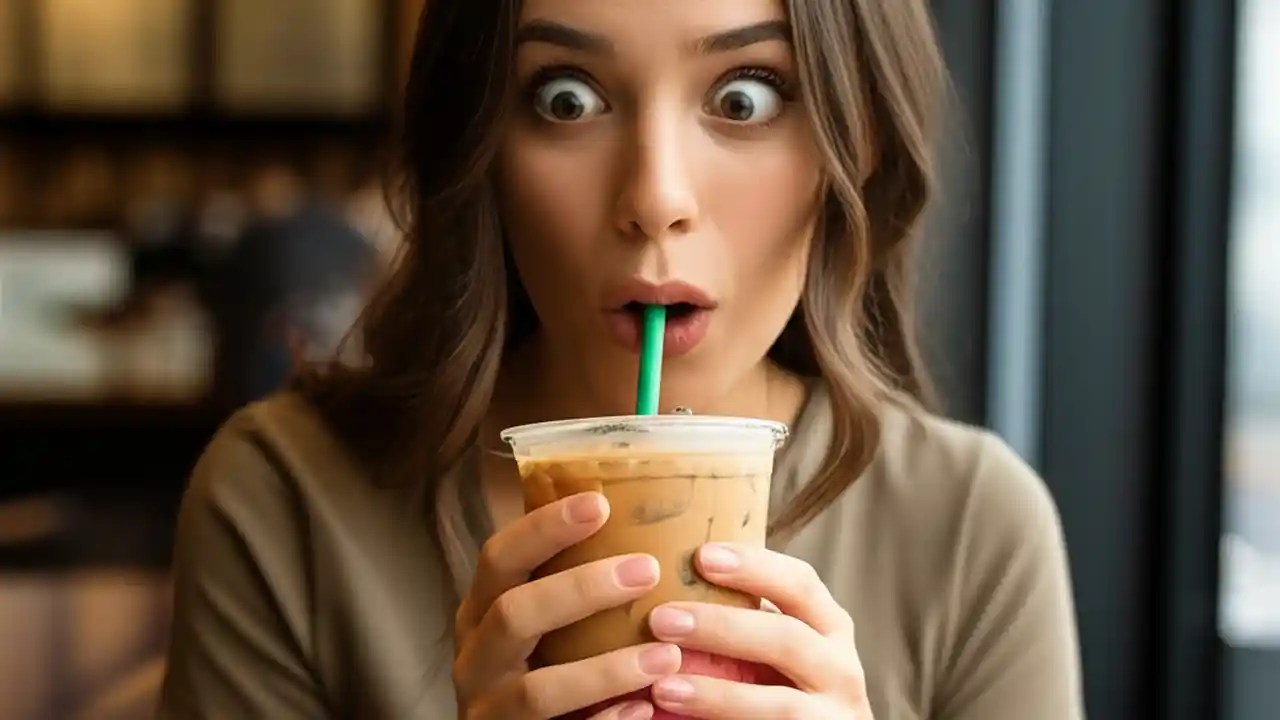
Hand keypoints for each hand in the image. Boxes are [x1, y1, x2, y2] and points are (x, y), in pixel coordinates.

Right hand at [452, 491, 682, 719]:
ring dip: (605, 670)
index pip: (499, 557)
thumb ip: (566, 582)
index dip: (543, 528)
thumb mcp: (539, 623)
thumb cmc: (543, 667)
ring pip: (538, 689)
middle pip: (513, 613)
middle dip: (581, 588)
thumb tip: (642, 520)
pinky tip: (644, 709)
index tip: (599, 503)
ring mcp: (489, 711)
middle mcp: (475, 659)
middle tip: (648, 569)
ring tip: (667, 655)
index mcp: (480, 611)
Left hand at [644, 544, 872, 718]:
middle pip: (787, 638)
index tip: (701, 556)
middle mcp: (840, 666)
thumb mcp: (777, 644)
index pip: (800, 583)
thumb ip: (742, 618)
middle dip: (721, 627)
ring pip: (780, 704)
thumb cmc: (783, 683)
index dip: (754, 567)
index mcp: (828, 625)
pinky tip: (681, 718)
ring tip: (663, 686)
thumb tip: (664, 586)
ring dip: (717, 694)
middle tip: (661, 619)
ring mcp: (834, 715)